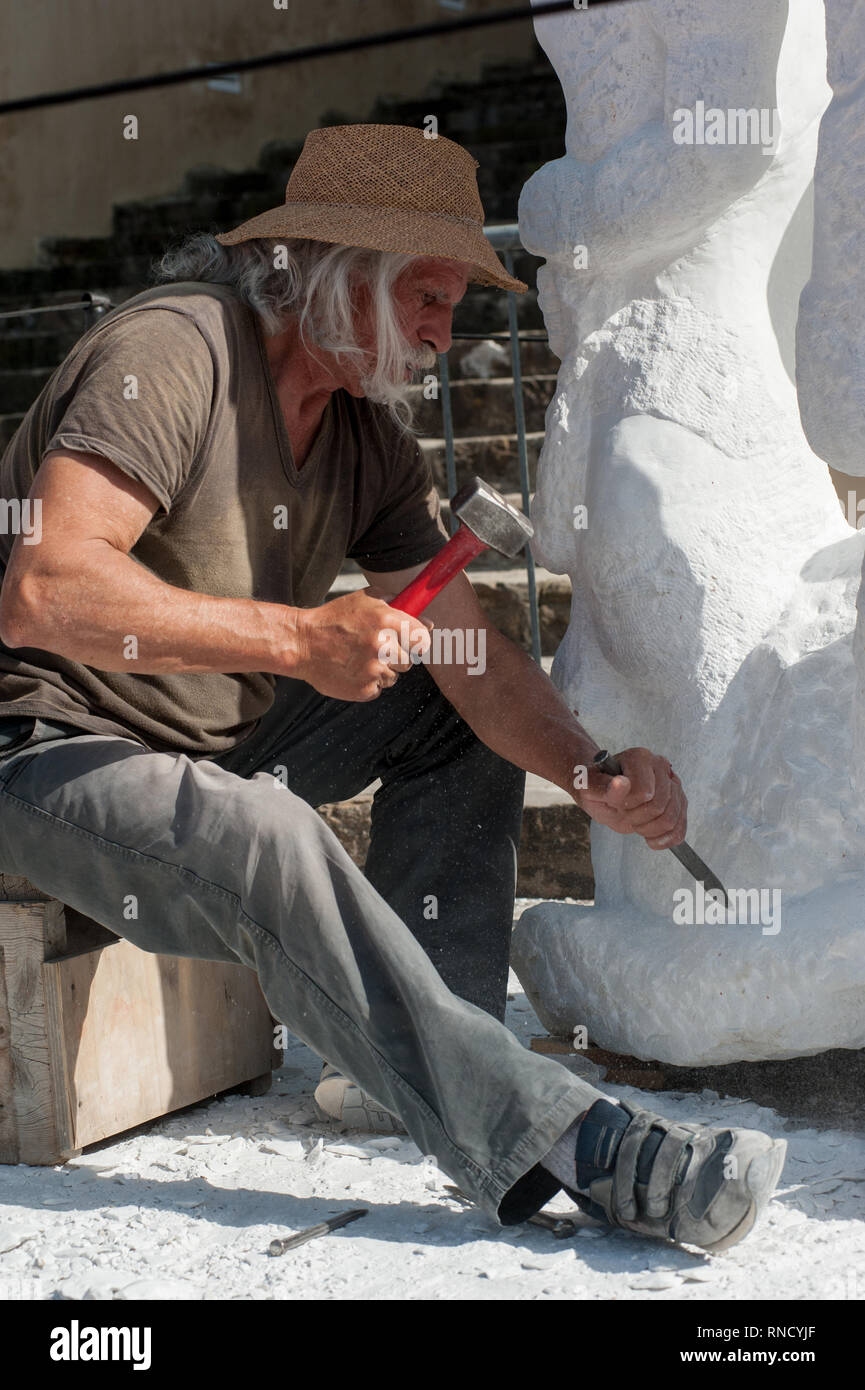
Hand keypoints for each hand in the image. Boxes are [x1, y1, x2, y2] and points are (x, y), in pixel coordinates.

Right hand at [294, 591, 432, 701]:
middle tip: (373, 649)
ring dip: (381, 671)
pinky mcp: (364, 690)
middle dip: (395, 657)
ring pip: (394, 677)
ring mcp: (373, 670)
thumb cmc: (335, 619)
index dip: (417, 642)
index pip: (423, 639)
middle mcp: (383, 646)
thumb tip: (429, 623)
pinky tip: (351, 670)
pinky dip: (367, 683)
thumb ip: (398, 605)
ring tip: (358, 659)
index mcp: (386, 621)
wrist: (302, 644)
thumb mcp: (364, 600)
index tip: (410, 643)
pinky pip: (378, 689)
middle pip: (409, 661)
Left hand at [575, 746, 687, 848]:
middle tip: (624, 813)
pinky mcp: (680, 801)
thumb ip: (605, 788)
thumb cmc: (596, 788)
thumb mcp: (590, 789)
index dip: (627, 806)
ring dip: (649, 830)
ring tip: (636, 822)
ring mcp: (673, 784)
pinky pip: (680, 829)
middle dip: (637, 819)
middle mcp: (660, 766)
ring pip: (671, 819)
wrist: (604, 793)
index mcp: (639, 758)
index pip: (643, 792)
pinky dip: (665, 839)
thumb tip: (621, 782)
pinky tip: (650, 837)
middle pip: (659, 806)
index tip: (615, 803)